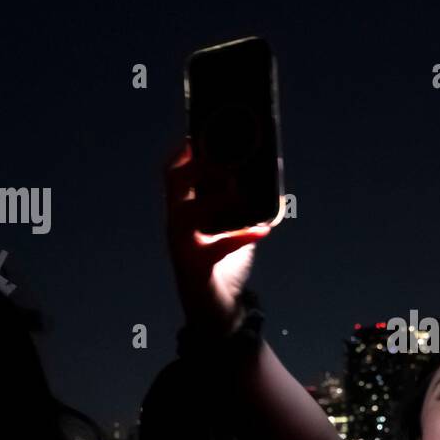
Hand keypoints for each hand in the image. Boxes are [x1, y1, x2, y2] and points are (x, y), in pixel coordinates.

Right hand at [163, 139, 281, 332]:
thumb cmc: (223, 262)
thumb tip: (266, 180)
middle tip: (224, 159)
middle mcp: (176, 223)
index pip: (173, 172)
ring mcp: (182, 245)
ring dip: (213, 200)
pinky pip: (217, 248)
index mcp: (183, 209)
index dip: (183, 151)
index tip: (200, 132)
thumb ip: (241, 204)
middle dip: (197, 166)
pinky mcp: (196, 266)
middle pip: (173, 184)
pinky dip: (241, 237)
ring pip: (185, 215)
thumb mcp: (232, 226)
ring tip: (238, 192)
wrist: (216, 307)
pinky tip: (263, 230)